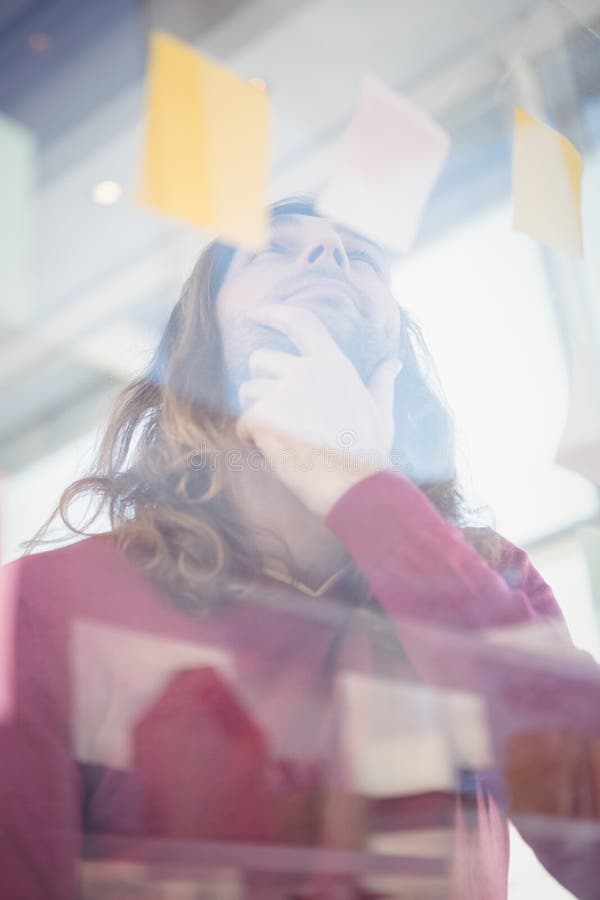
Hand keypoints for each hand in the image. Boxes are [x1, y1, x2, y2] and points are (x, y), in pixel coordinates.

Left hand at [235, 304, 400, 516]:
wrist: (356, 488)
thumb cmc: (369, 454)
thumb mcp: (382, 412)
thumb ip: (382, 383)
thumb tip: (393, 363)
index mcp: (334, 365)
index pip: (300, 322)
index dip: (274, 313)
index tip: (256, 313)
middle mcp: (307, 371)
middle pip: (260, 360)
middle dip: (261, 385)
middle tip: (278, 415)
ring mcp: (285, 392)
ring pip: (247, 394)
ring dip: (257, 416)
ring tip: (281, 439)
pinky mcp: (266, 417)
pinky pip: (242, 423)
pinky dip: (250, 440)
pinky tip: (273, 453)